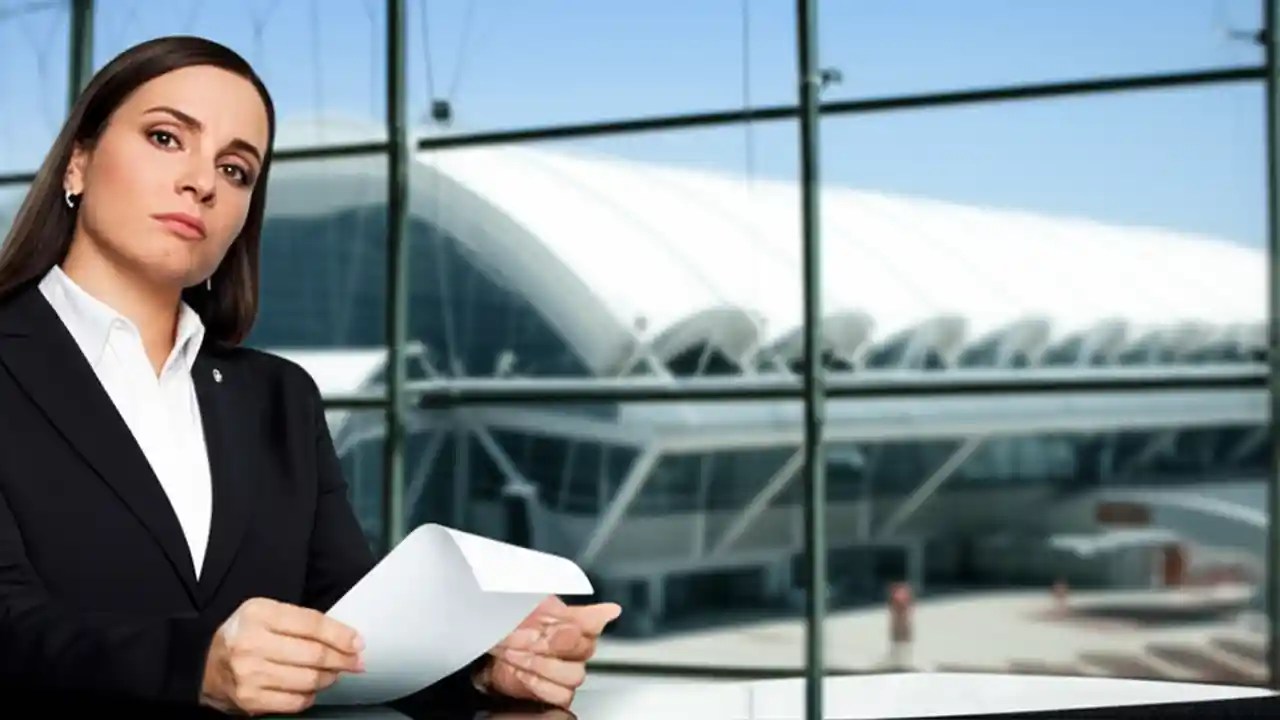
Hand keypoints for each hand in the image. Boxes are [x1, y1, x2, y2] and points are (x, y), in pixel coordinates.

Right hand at [199, 597, 364, 715]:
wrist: (202, 664)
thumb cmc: (243, 636)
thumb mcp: (266, 614)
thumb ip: (301, 622)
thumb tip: (346, 639)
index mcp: (258, 614)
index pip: (312, 624)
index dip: (341, 635)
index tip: (358, 642)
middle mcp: (252, 643)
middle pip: (314, 654)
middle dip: (343, 659)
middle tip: (356, 662)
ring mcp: (250, 674)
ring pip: (309, 680)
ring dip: (330, 678)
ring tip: (334, 673)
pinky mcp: (250, 700)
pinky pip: (295, 702)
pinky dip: (310, 696)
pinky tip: (311, 688)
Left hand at [477, 595, 621, 707]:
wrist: (492, 648)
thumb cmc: (515, 625)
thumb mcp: (539, 605)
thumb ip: (575, 610)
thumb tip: (612, 611)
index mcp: (578, 623)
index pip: (593, 625)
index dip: (573, 625)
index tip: (550, 626)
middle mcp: (578, 649)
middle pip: (584, 649)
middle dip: (552, 643)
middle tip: (529, 637)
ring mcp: (569, 672)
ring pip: (574, 675)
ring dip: (542, 664)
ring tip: (518, 654)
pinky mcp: (557, 693)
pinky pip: (562, 695)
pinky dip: (540, 684)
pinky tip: (523, 673)